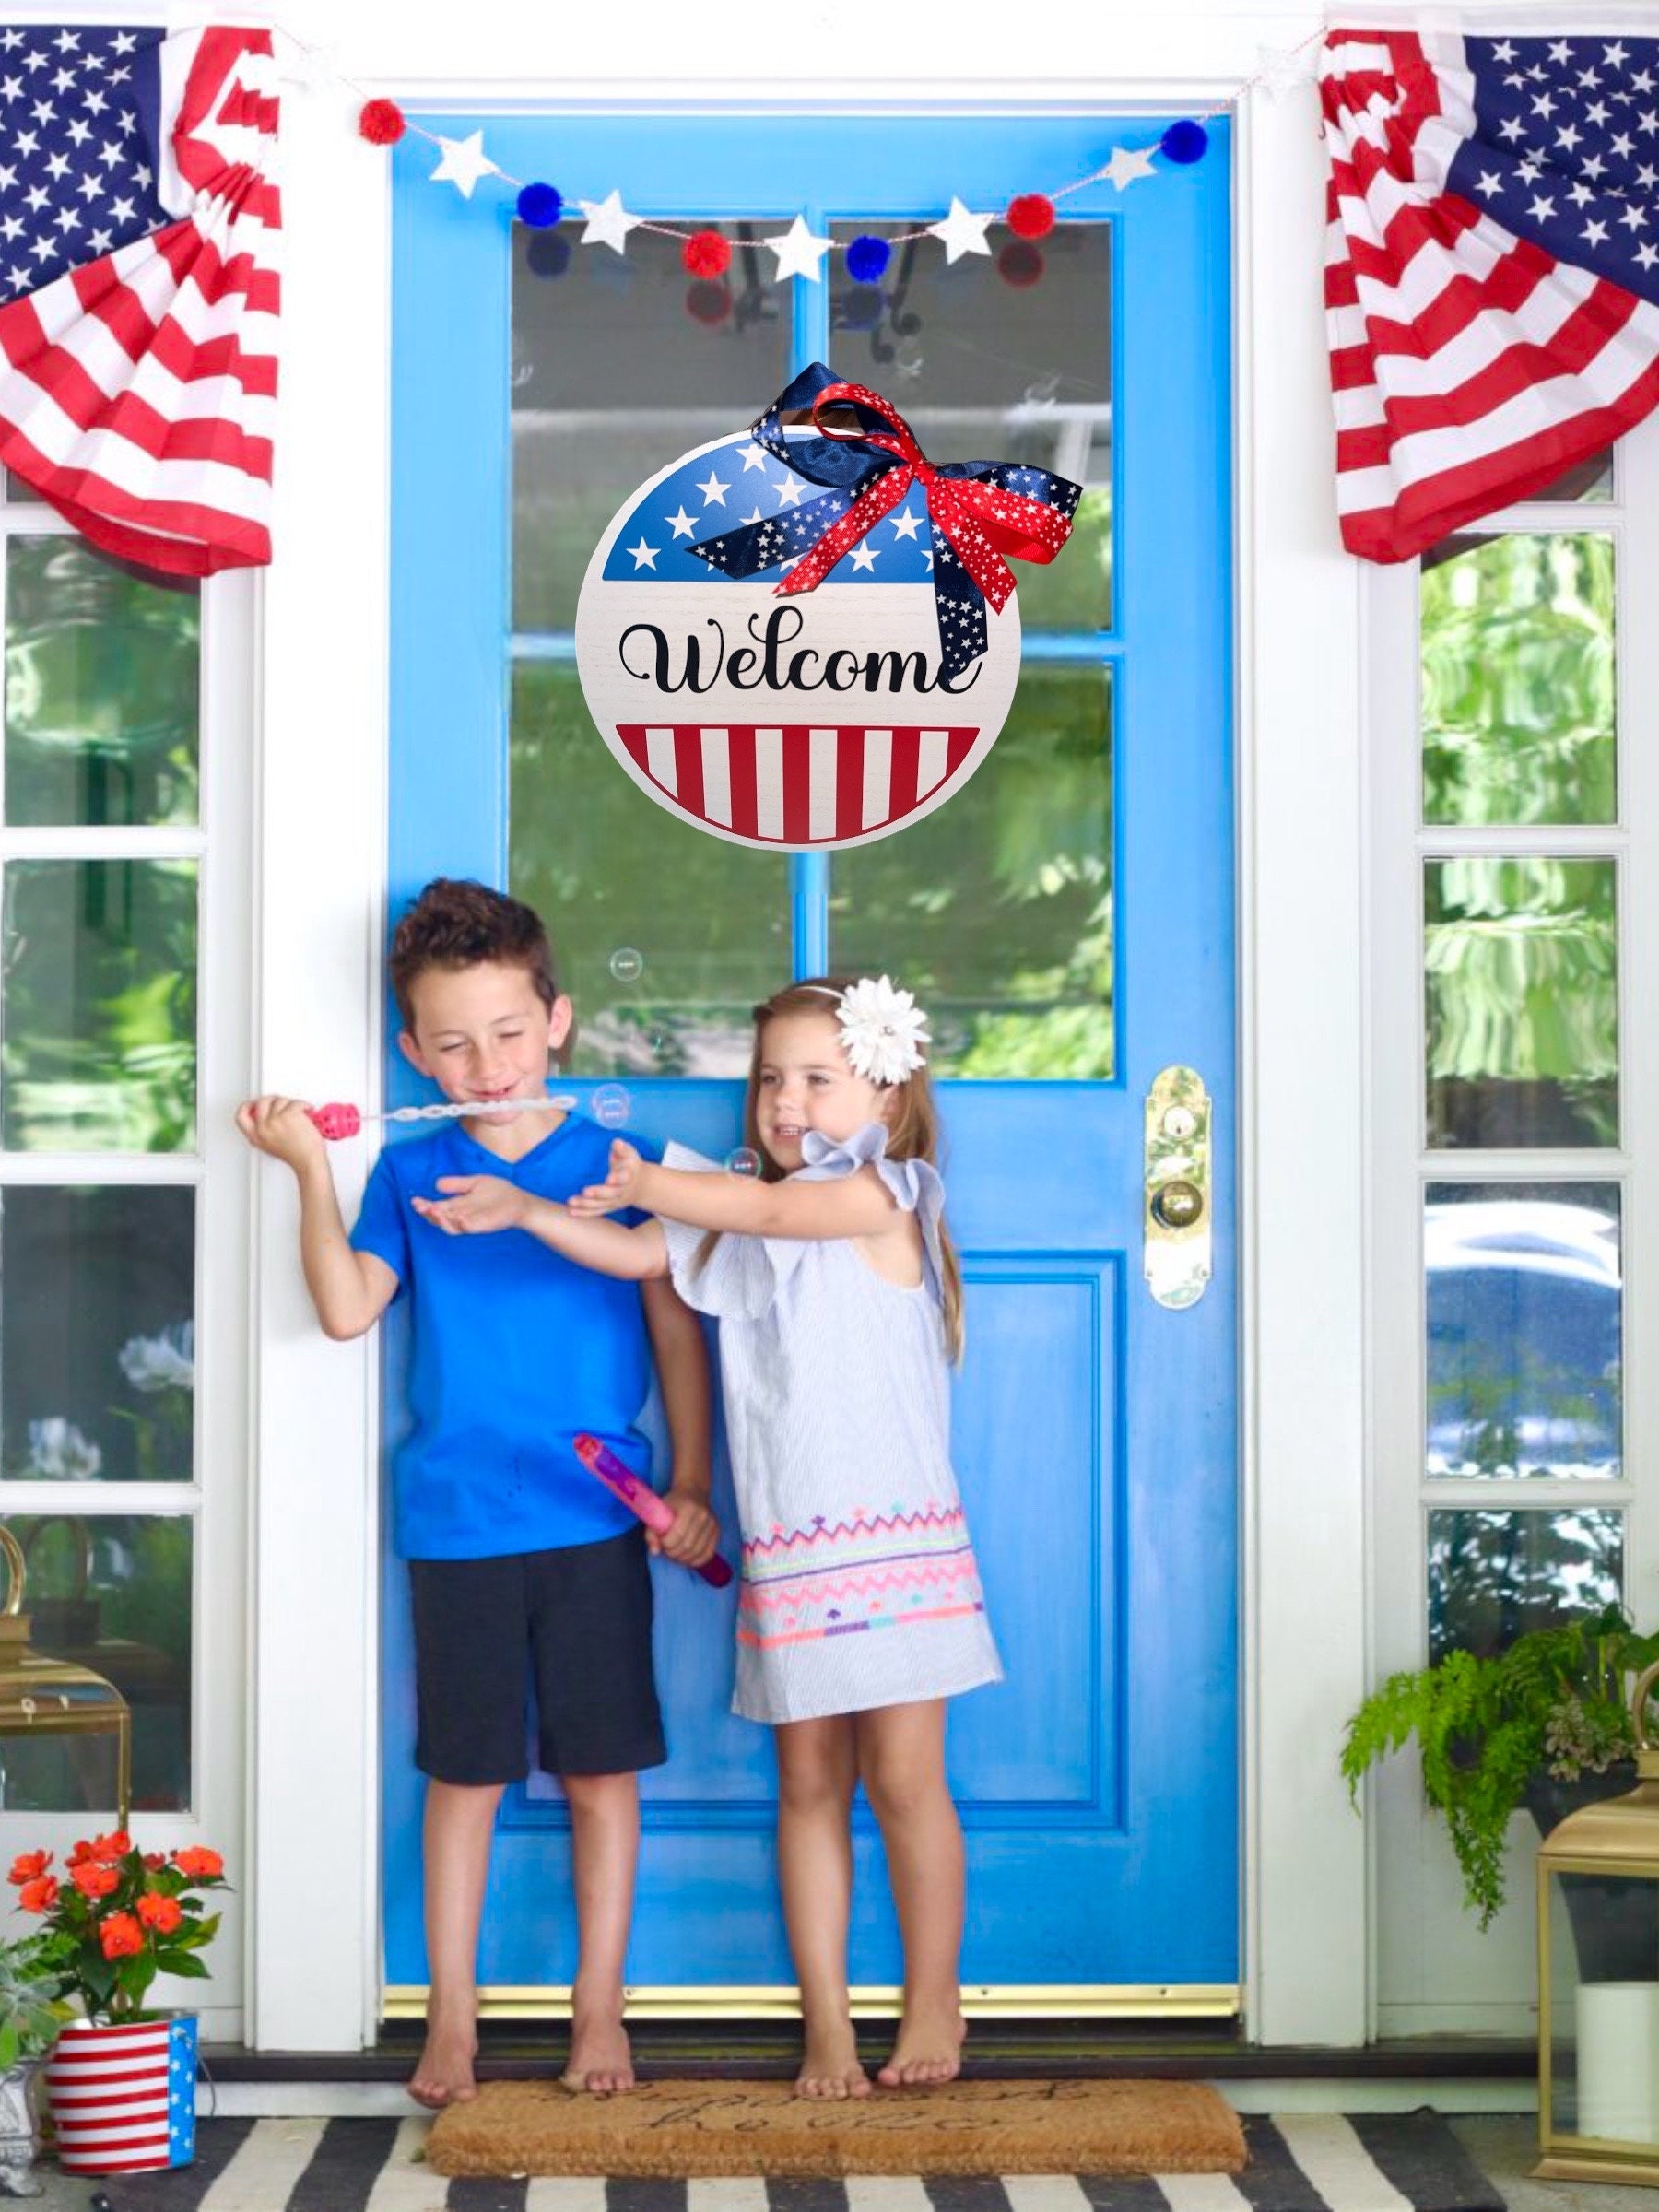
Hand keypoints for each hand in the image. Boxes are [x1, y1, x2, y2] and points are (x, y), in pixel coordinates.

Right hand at [236, 1095, 326, 1171]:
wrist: (308, 1161)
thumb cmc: (297, 1155)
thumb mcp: (271, 1146)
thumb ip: (264, 1132)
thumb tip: (266, 1115)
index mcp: (256, 1137)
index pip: (241, 1116)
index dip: (247, 1106)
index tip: (255, 1102)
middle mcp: (262, 1128)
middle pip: (261, 1102)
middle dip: (274, 1100)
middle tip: (283, 1103)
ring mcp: (274, 1121)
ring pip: (280, 1101)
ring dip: (292, 1104)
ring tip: (299, 1113)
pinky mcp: (288, 1116)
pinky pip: (295, 1103)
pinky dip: (304, 1105)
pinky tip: (307, 1110)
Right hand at [411, 1175, 534, 1236]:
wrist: (519, 1201)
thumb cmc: (498, 1193)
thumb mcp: (474, 1183)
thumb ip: (456, 1184)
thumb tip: (436, 1183)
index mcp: (457, 1206)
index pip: (436, 1208)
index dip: (424, 1206)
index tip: (414, 1200)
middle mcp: (462, 1216)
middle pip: (440, 1219)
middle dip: (428, 1214)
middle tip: (421, 1206)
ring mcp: (472, 1222)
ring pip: (452, 1226)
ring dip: (442, 1220)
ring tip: (433, 1210)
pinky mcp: (484, 1225)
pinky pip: (471, 1228)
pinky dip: (463, 1223)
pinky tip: (458, 1216)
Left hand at [569, 1138, 646, 1217]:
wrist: (639, 1186)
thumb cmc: (630, 1165)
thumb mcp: (630, 1154)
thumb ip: (622, 1148)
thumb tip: (616, 1142)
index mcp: (628, 1176)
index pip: (623, 1179)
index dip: (617, 1179)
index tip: (609, 1178)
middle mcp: (621, 1191)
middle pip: (610, 1194)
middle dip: (598, 1193)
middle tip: (585, 1191)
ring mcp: (614, 1202)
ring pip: (600, 1205)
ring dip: (585, 1204)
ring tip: (571, 1201)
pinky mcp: (606, 1207)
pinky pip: (594, 1211)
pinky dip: (583, 1213)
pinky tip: (571, 1211)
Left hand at [651, 1485, 719, 1568]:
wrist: (693, 1491)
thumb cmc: (673, 1503)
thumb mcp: (658, 1512)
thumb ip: (652, 1533)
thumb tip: (655, 1552)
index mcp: (688, 1507)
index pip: (678, 1534)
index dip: (666, 1544)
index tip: (661, 1543)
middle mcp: (703, 1515)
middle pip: (687, 1545)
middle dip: (673, 1553)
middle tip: (667, 1551)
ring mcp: (712, 1523)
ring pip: (697, 1551)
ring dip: (683, 1559)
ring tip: (675, 1555)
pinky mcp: (717, 1531)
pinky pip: (708, 1553)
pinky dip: (697, 1561)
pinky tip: (687, 1559)